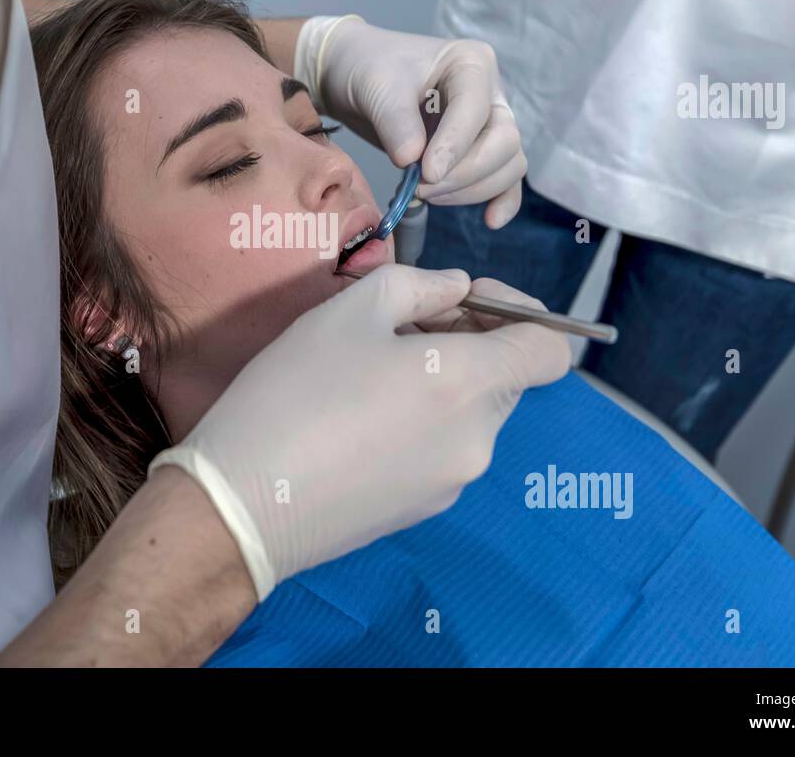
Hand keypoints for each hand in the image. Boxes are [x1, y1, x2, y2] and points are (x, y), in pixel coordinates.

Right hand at [147, 264, 569, 599]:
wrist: (244, 503)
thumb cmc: (295, 393)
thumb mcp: (351, 309)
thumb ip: (421, 284)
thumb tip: (456, 290)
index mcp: (469, 384)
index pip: (550, 351)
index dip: (521, 313)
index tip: (464, 301)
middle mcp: (477, 440)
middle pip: (506, 378)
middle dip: (469, 342)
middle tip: (400, 327)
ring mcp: (453, 482)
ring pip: (470, 415)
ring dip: (442, 384)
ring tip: (370, 374)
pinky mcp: (422, 510)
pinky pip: (440, 450)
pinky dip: (420, 424)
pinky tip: (357, 421)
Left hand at [299, 17, 525, 228]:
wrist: (358, 77)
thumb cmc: (369, 70)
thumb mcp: (376, 88)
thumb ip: (396, 122)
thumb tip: (413, 160)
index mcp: (472, 63)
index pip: (476, 110)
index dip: (454, 146)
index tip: (425, 173)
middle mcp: (491, 92)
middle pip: (504, 142)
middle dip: (465, 174)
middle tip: (421, 187)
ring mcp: (490, 123)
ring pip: (507, 164)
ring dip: (471, 189)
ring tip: (425, 194)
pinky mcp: (481, 150)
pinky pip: (506, 179)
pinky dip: (501, 200)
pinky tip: (490, 220)